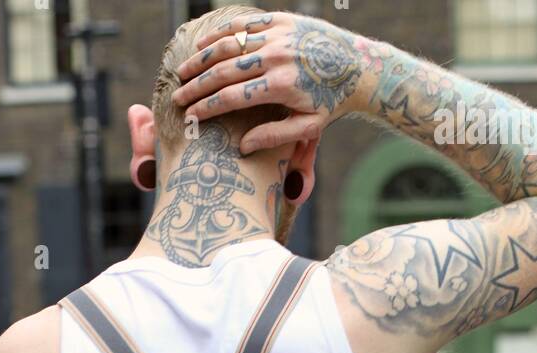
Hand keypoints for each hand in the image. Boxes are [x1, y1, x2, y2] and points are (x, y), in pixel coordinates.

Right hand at [172, 11, 365, 152]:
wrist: (359, 67)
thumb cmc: (333, 103)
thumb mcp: (308, 128)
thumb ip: (274, 137)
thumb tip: (242, 147)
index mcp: (279, 86)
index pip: (230, 97)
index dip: (205, 108)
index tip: (188, 116)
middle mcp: (275, 57)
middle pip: (222, 70)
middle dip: (195, 85)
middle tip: (176, 96)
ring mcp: (278, 35)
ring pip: (228, 44)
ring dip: (201, 58)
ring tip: (183, 72)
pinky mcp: (282, 20)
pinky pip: (244, 23)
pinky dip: (221, 33)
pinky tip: (204, 44)